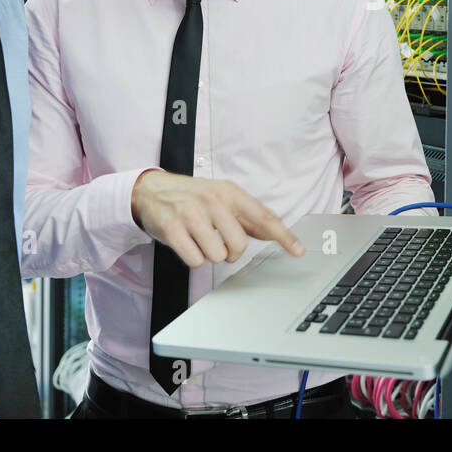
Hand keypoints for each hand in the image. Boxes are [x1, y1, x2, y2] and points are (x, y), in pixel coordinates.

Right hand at [131, 170, 304, 267]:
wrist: (152, 190)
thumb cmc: (192, 197)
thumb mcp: (222, 197)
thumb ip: (247, 216)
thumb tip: (274, 232)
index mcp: (230, 192)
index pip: (263, 217)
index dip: (283, 236)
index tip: (298, 251)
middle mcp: (212, 200)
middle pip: (239, 245)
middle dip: (230, 251)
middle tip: (218, 242)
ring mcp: (191, 213)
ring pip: (217, 255)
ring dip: (209, 254)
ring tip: (199, 238)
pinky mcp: (172, 228)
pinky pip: (195, 260)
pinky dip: (192, 257)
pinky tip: (186, 242)